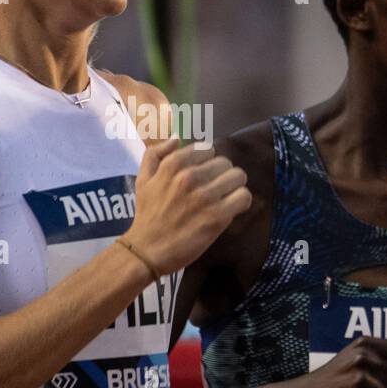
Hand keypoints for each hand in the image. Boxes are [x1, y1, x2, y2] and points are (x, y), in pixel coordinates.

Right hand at [126, 138, 251, 273]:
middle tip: (216, 189)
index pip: (207, 149)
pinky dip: (241, 201)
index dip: (208, 162)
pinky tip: (232, 208)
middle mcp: (190, 176)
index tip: (205, 175)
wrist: (148, 249)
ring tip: (225, 198)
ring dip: (234, 187)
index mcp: (173, 165)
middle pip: (225, 163)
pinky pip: (243, 196)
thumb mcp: (143, 179)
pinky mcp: (217, 215)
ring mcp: (205, 196)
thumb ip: (156, 154)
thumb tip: (176, 138)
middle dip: (222, 175)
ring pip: (238, 177)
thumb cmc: (147, 214)